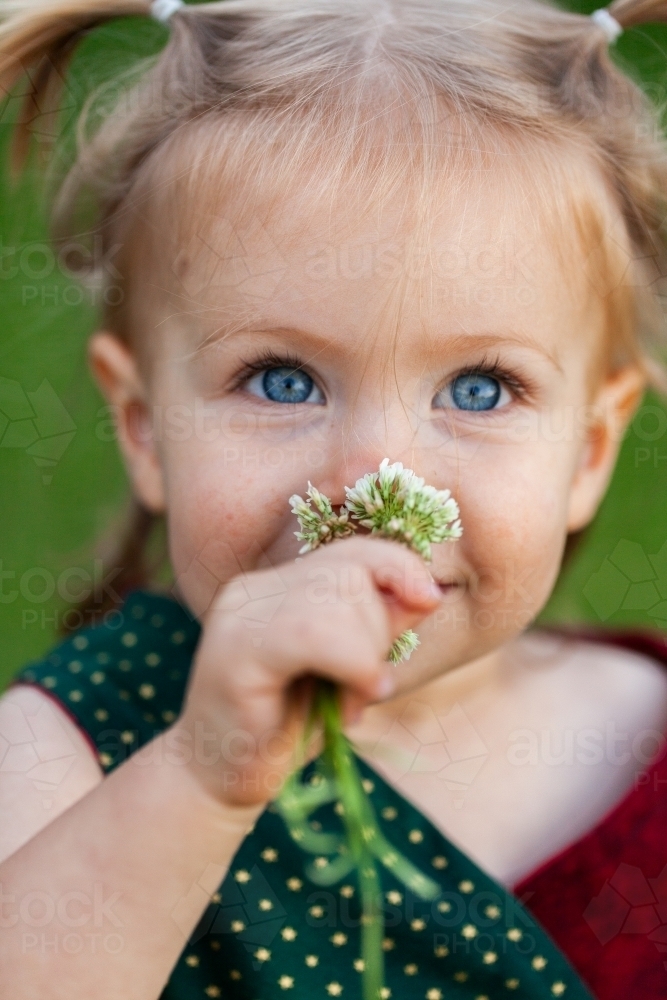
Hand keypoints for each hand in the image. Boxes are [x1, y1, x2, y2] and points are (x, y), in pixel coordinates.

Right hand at [174, 537, 440, 805]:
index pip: (350, 551)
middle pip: (350, 570)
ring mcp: (238, 615)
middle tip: (366, 687)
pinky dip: (352, 666)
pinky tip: (348, 708)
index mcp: (276, 586)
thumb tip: (426, 593)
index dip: (398, 565)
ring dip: (366, 655)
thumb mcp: (346, 671)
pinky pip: (314, 633)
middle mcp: (253, 589)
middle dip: (379, 630)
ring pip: (338, 595)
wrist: (218, 783)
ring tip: (351, 703)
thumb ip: (378, 629)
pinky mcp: (235, 652)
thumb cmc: (287, 731)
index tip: (429, 599)